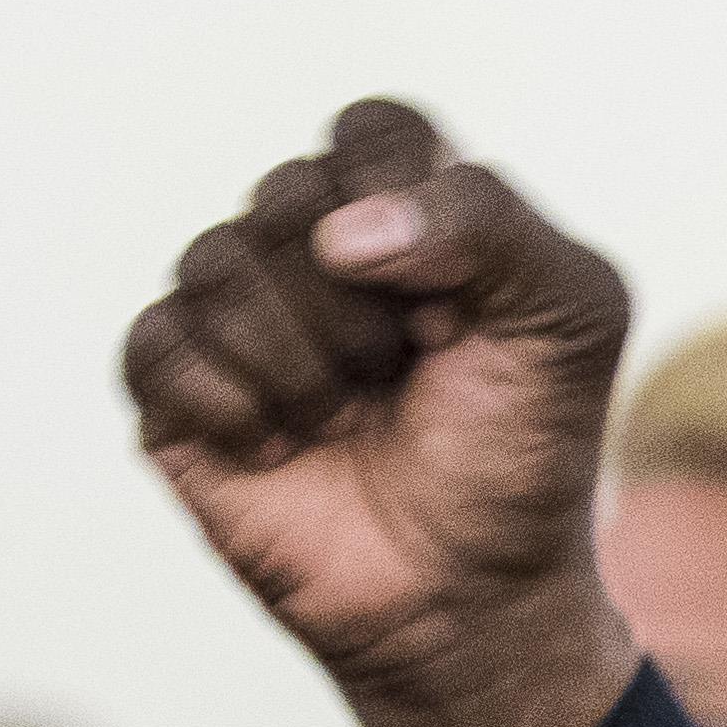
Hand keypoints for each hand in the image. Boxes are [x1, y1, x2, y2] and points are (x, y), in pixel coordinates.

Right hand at [124, 97, 645, 726]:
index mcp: (407, 211)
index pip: (372, 130)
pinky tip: (276, 447)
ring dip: (299, 359)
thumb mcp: (569, 317)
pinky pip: (157, 342)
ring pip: (214, 262)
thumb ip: (492, 222)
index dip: (399, 193)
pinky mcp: (174, 392)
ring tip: (346, 420)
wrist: (470, 596)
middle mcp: (312, 248)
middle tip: (404, 373)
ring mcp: (237, 316)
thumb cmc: (523, 452)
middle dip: (360, 303)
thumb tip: (345, 230)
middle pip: (288, 194)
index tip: (450, 295)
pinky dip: (227, 400)